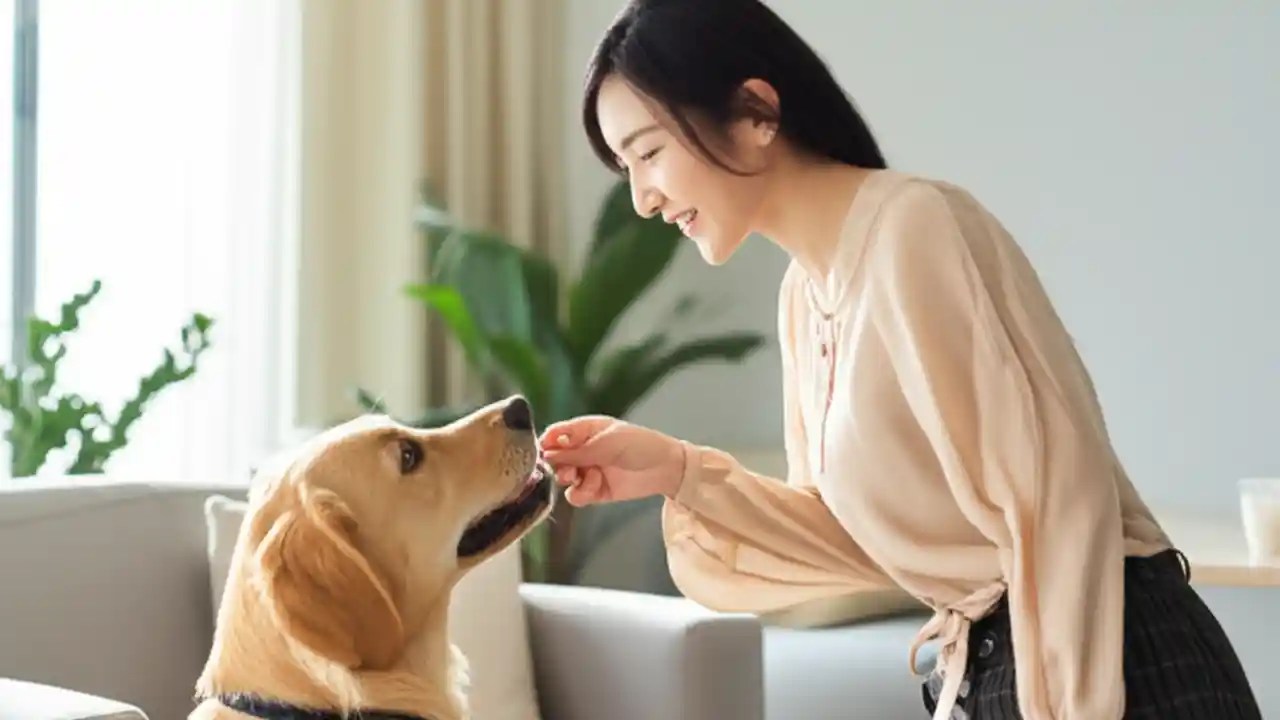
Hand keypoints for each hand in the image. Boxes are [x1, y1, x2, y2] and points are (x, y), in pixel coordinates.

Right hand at [538, 415, 684, 506]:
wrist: (666, 469)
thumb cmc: (640, 445)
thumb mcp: (607, 442)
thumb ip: (578, 451)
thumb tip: (548, 454)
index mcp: (585, 430)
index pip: (556, 434)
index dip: (547, 443)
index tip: (544, 453)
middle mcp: (584, 450)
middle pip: (556, 459)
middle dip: (558, 465)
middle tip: (569, 470)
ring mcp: (589, 470)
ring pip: (564, 479)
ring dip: (570, 480)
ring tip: (586, 477)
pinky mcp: (596, 490)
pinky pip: (577, 495)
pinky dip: (581, 494)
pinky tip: (594, 488)